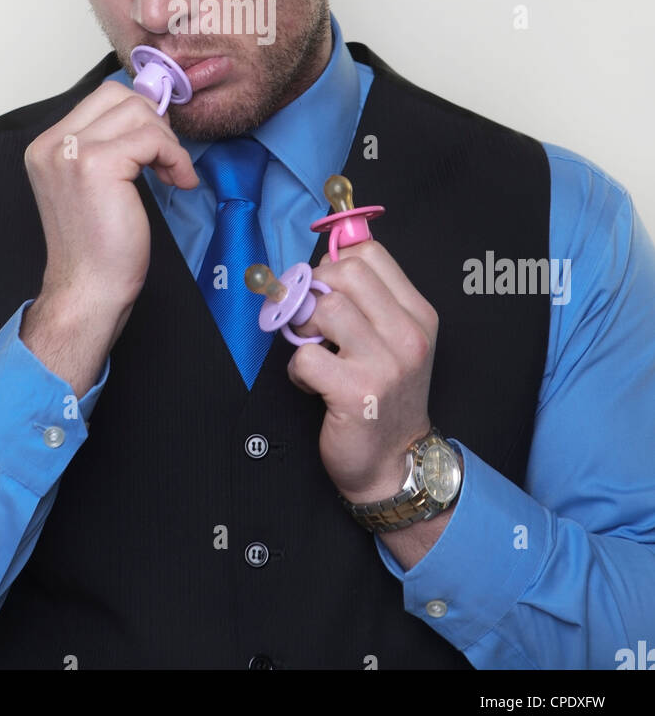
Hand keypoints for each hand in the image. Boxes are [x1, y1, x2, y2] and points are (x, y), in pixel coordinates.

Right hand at [20, 80, 198, 393]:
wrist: (88, 289)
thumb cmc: (96, 247)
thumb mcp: (91, 185)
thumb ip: (104, 148)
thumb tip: (147, 114)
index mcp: (46, 146)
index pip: (101, 98)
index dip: (138, 115)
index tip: (156, 145)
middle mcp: (51, 144)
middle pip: (118, 95)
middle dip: (153, 121)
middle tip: (166, 157)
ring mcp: (70, 152)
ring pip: (137, 112)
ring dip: (166, 141)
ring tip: (170, 173)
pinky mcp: (97, 164)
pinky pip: (152, 139)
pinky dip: (175, 157)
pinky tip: (178, 181)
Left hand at [286, 240, 437, 503]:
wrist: (394, 462)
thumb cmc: (384, 396)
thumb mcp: (392, 341)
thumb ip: (367, 300)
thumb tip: (324, 258)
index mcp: (417, 314)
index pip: (370, 253)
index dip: (334, 263)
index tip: (324, 287)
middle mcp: (407, 335)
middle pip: (345, 273)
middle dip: (315, 290)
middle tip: (312, 320)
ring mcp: (384, 364)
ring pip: (324, 308)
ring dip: (304, 329)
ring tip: (313, 350)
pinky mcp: (356, 393)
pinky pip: (306, 357)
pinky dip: (297, 369)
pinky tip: (312, 383)